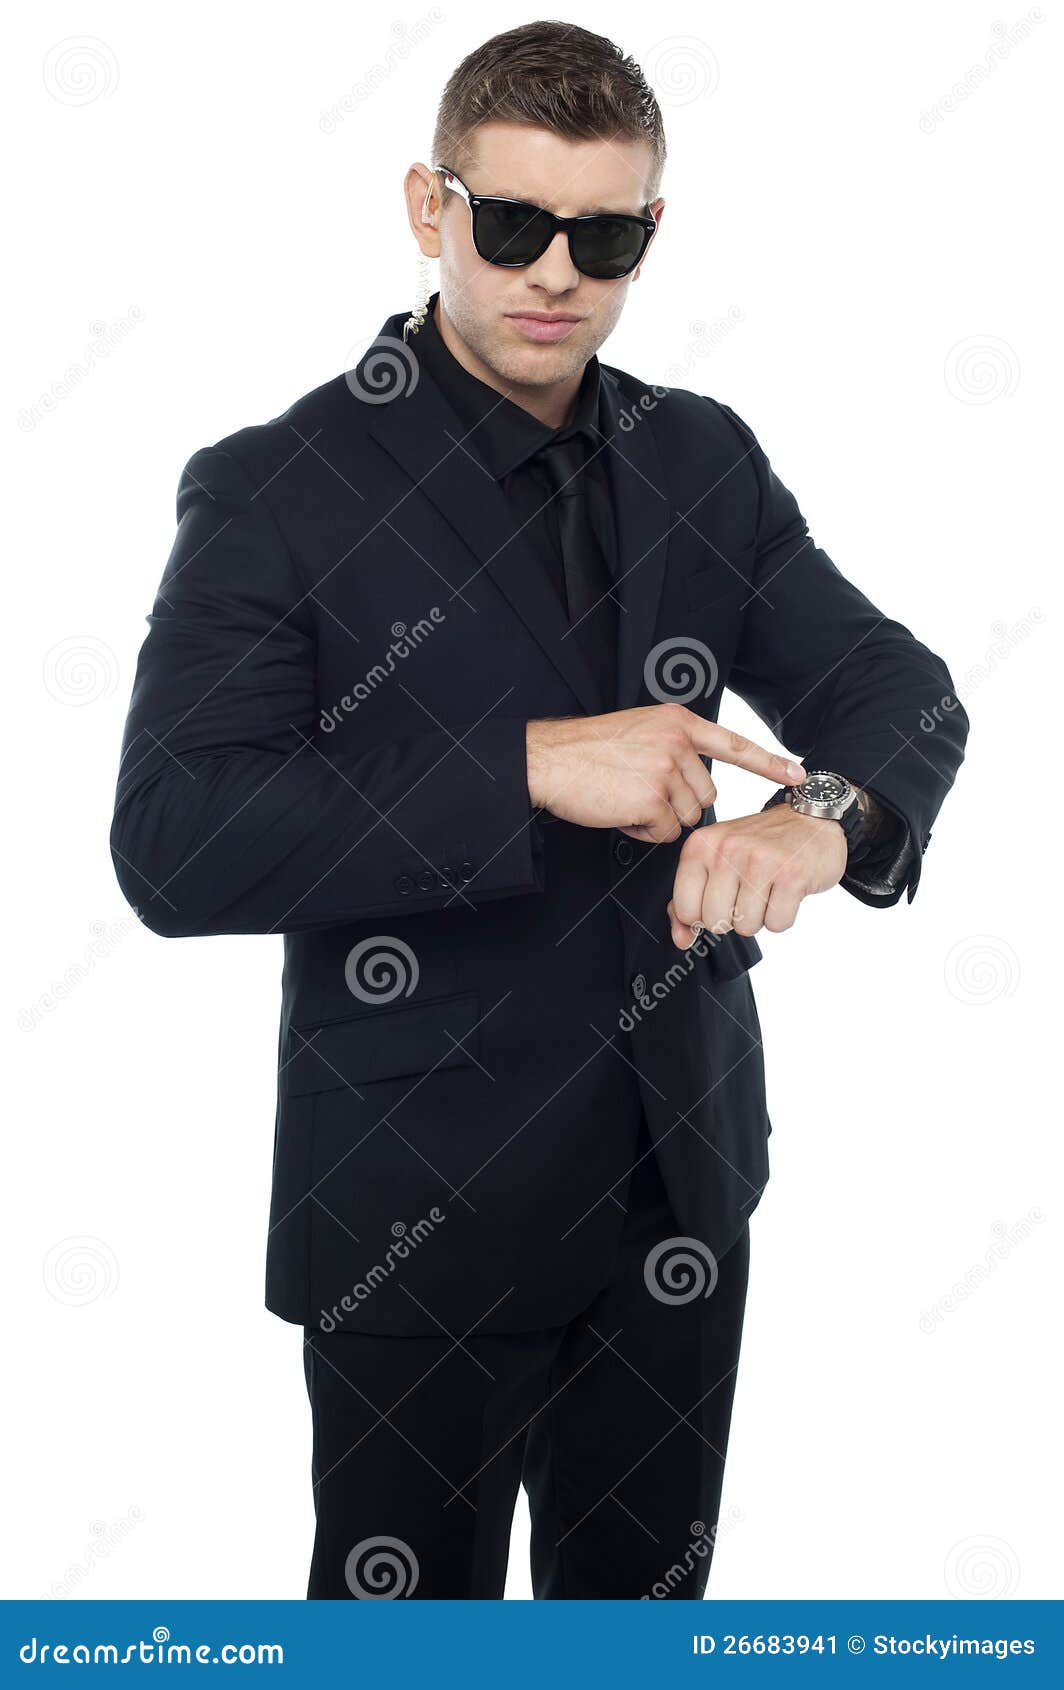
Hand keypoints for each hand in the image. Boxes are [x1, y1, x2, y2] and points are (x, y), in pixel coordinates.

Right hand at [526, 704, 805, 841]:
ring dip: (657, 819)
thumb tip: (696, 782)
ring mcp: (666, 769)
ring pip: (686, 816)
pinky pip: (663, 833)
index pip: (733, 743)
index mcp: (676, 722)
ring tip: (623, 797)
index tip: (798, 773)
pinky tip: (618, 810)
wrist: (548, 760)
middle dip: (677, 804)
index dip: (768, 762)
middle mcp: (677, 742)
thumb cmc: (586, 751)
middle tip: (637, 791)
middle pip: (705, 795)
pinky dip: (641, 831)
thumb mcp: (638, 732)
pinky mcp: (652, 798)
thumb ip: (671, 747)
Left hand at [667, 802, 847, 947]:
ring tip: (768, 889)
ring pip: (746, 927)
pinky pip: (777, 924)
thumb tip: (681, 940)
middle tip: (749, 891)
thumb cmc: (761, 844)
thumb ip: (689, 901)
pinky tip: (785, 892)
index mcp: (700, 845)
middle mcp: (727, 849)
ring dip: (760, 917)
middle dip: (733, 917)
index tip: (721, 896)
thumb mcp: (715, 862)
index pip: (685, 910)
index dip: (704, 914)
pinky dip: (783, 916)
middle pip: (715, 922)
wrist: (811, 821)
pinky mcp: (791, 875)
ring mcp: (760, 861)